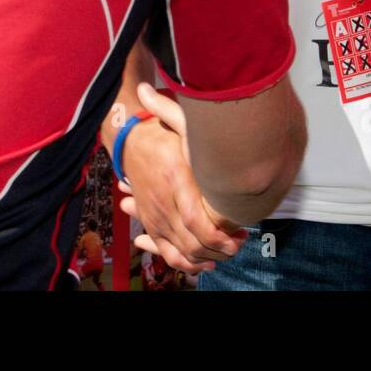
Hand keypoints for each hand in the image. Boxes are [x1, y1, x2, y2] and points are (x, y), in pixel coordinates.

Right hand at [117, 82, 247, 273]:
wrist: (130, 141)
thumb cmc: (162, 132)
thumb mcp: (179, 123)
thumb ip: (188, 120)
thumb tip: (194, 107)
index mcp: (175, 181)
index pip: (196, 222)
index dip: (219, 237)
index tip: (238, 236)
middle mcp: (163, 204)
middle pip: (192, 243)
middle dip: (220, 250)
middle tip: (239, 241)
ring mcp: (155, 217)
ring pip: (181, 253)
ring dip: (206, 258)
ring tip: (226, 250)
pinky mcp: (151, 223)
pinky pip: (167, 253)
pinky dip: (186, 263)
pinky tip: (205, 261)